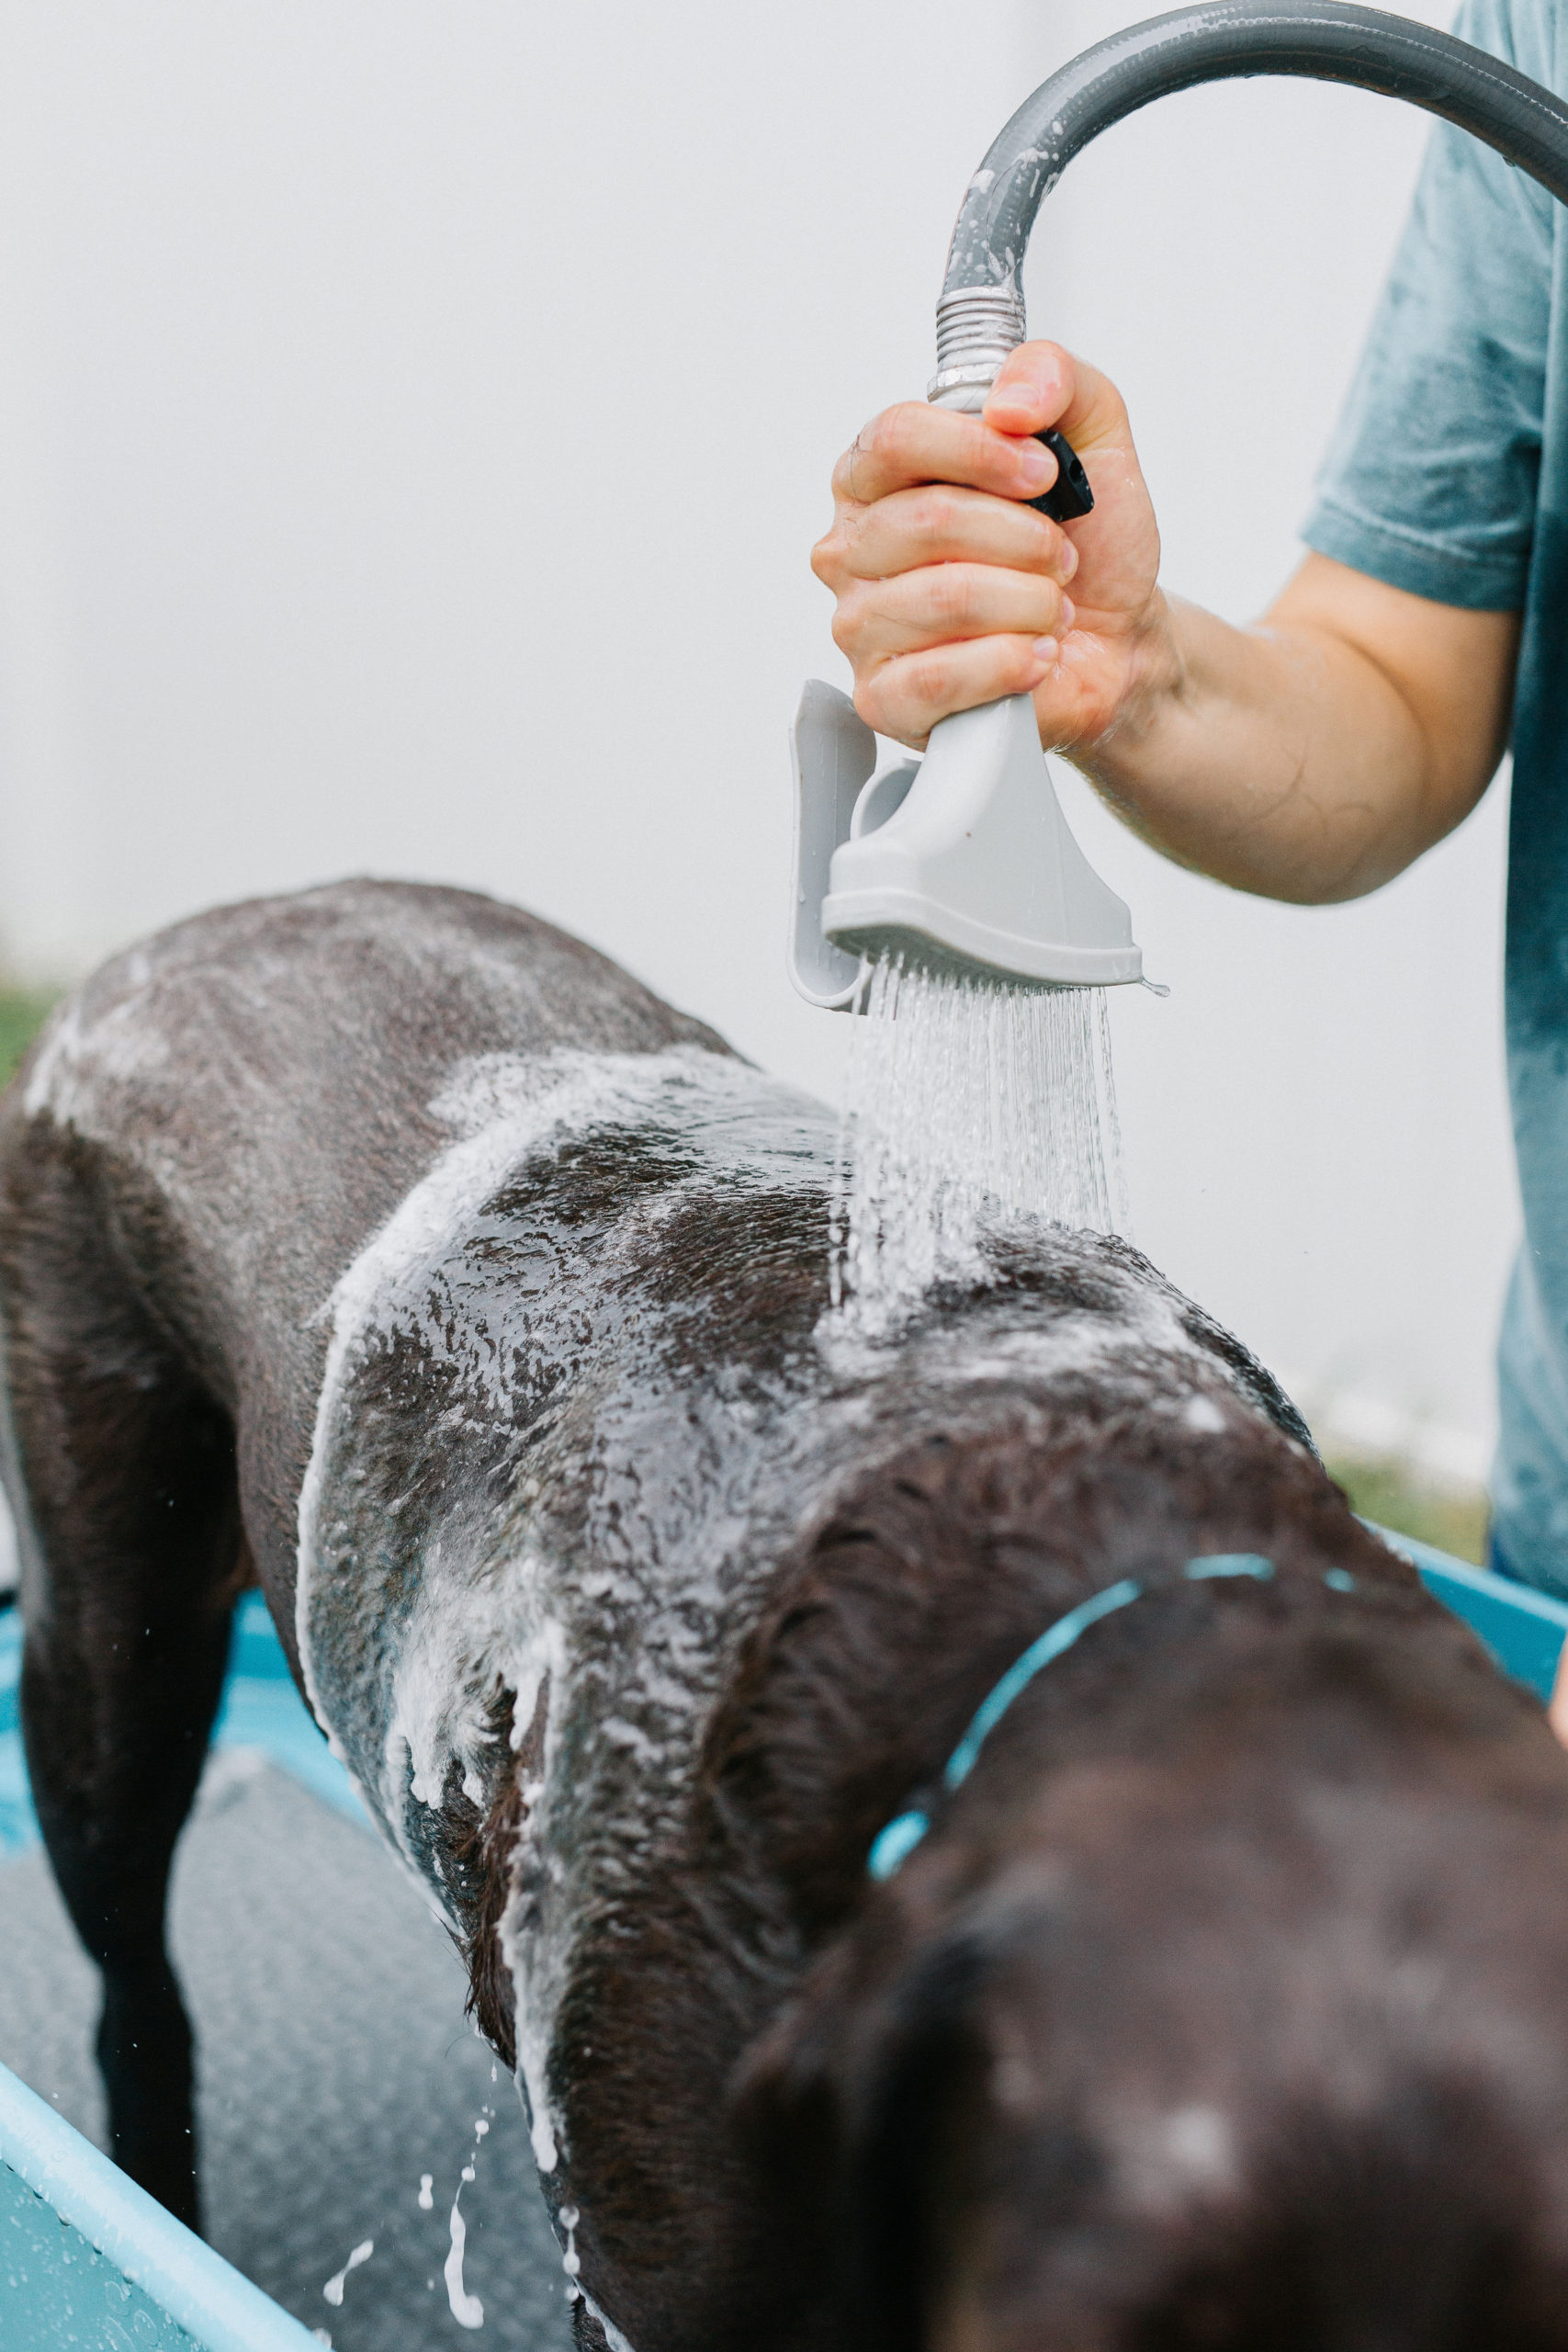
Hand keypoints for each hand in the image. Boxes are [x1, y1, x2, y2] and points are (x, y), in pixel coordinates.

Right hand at [812, 341, 1172, 751]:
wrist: (1115, 643)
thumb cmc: (1087, 548)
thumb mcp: (1092, 435)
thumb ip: (1055, 377)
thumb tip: (1010, 399)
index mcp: (880, 478)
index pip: (895, 438)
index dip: (980, 452)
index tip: (1043, 471)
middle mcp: (855, 549)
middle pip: (926, 521)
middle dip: (1024, 539)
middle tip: (1061, 555)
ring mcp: (860, 626)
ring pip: (945, 598)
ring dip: (1029, 603)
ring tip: (1051, 608)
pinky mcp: (882, 699)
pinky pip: (941, 675)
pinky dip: (1012, 662)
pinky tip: (1035, 656)